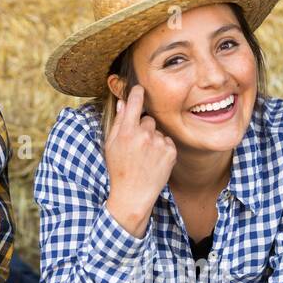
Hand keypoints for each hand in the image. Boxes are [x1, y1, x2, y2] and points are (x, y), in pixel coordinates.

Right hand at [103, 85, 175, 236]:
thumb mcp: (111, 145)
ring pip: (158, 132)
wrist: (133, 195)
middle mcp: (144, 135)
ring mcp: (158, 143)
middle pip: (148, 119)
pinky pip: (167, 142)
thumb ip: (118, 122)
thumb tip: (123, 102)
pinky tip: (154, 162)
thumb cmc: (119, 170)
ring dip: (154, 140)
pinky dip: (163, 149)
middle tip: (137, 147)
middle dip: (144, 128)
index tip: (140, 88)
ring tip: (146, 158)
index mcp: (126, 131)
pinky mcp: (170, 152)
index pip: (135, 102)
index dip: (137, 92)